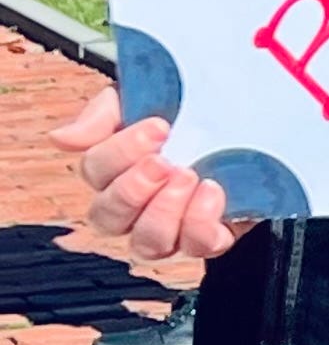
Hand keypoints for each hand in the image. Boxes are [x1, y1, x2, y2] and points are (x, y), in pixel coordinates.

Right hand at [52, 86, 247, 262]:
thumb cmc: (189, 112)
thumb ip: (103, 115)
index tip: (158, 125)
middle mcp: (135, 207)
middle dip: (133, 189)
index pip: (94, 172)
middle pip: (107, 218)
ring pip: (147, 242)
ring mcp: (172, 227)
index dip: (118, 152)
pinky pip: (198, 246)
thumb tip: (61, 139)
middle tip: (165, 161)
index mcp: (114, 171)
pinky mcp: (211, 236)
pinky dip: (201, 223)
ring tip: (189, 176)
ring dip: (163, 211)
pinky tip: (212, 192)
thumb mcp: (144, 98)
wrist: (251, 121)